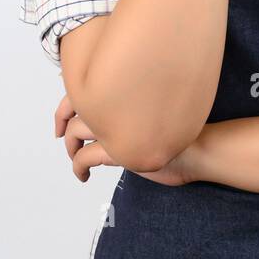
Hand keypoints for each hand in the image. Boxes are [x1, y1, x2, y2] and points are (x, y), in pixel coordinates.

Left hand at [54, 92, 197, 186]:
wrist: (200, 149)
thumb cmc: (180, 132)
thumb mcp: (151, 110)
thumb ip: (130, 103)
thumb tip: (110, 98)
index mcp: (124, 89)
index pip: (84, 84)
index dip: (69, 99)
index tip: (64, 113)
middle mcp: (117, 103)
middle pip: (74, 105)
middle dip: (62, 120)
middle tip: (59, 132)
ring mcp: (116, 126)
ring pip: (75, 130)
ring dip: (70, 146)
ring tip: (75, 155)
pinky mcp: (117, 151)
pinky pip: (84, 157)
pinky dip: (78, 167)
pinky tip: (84, 175)